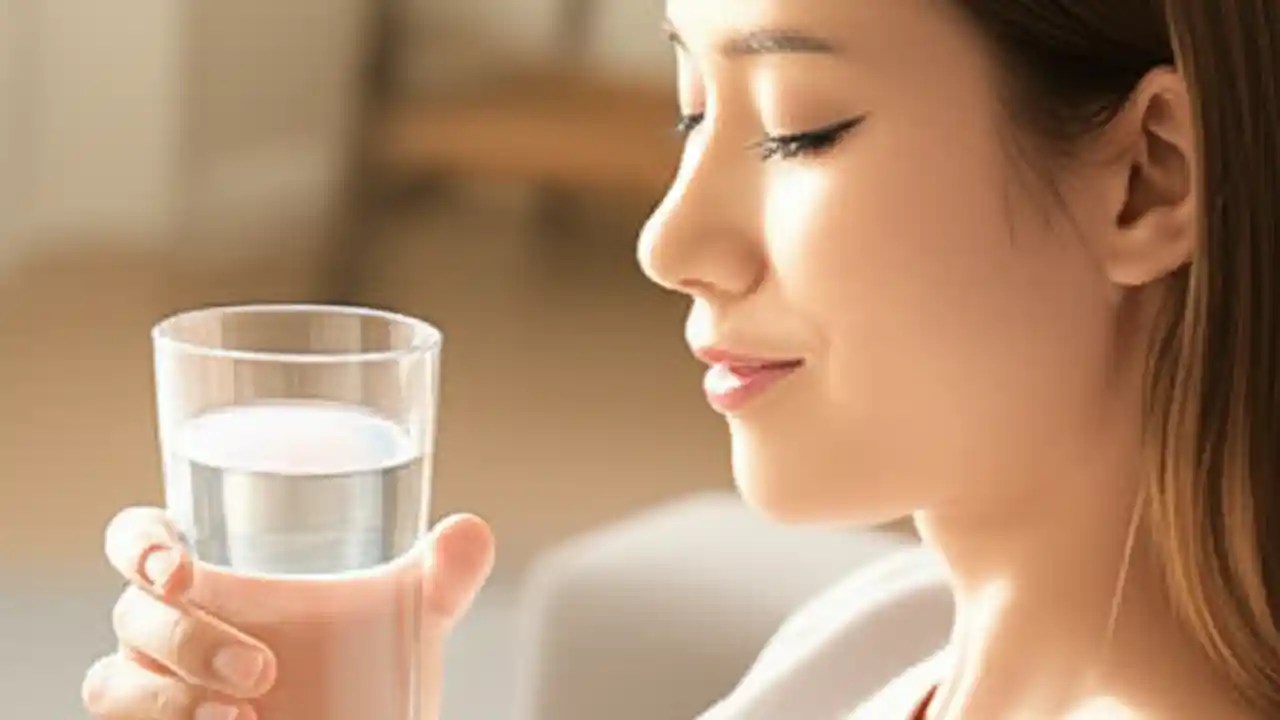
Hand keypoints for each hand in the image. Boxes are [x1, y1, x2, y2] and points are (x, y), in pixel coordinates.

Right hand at [82, 507, 494, 719]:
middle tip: (262, 669)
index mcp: (214, 574)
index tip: (177, 568)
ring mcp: (156, 686)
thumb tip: (471, 531)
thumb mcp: (408, 621)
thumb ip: (439, 577)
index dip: (139, 545)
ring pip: (114, 683)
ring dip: (171, 698)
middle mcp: (170, 626)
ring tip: (245, 715)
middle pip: (132, 614)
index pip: (141, 539)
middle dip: (186, 640)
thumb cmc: (365, 668)